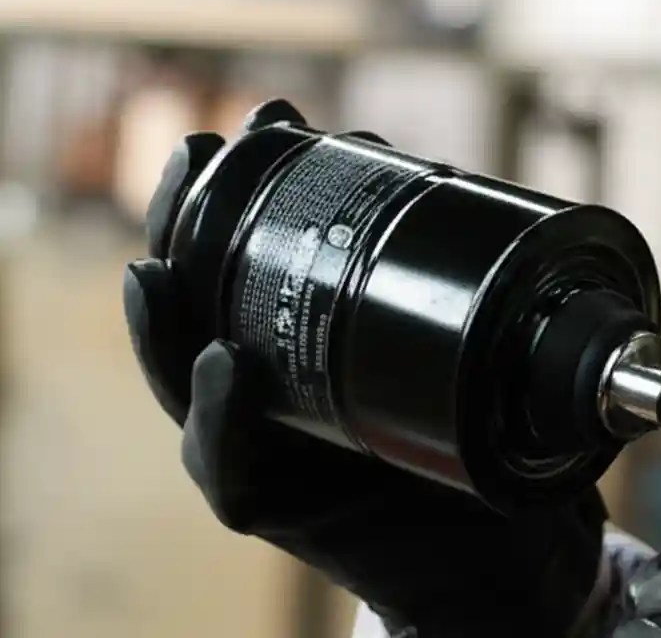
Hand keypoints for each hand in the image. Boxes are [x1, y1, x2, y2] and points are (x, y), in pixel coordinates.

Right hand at [122, 101, 608, 635]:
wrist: (493, 547)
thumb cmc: (469, 440)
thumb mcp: (457, 347)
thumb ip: (438, 282)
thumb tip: (432, 176)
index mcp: (294, 335)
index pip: (243, 251)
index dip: (241, 184)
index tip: (269, 119)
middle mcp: (263, 383)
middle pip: (195, 299)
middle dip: (181, 225)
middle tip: (196, 155)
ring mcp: (263, 442)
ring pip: (184, 381)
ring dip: (167, 322)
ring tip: (161, 270)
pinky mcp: (278, 505)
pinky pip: (231, 470)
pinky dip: (221, 423)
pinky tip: (223, 368)